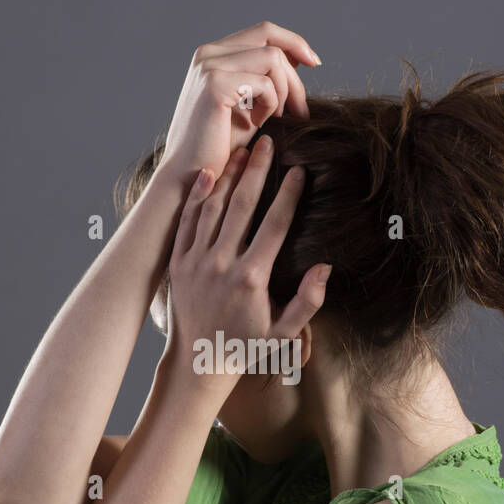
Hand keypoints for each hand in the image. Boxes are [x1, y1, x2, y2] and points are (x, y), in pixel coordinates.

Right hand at [154, 21, 320, 191]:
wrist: (190, 174)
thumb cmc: (220, 145)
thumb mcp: (249, 104)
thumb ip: (267, 77)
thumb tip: (300, 57)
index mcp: (214, 54)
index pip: (264, 32)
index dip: (294, 43)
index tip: (315, 64)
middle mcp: (208, 53)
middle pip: (271, 40)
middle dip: (294, 75)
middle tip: (300, 110)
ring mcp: (209, 66)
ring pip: (273, 59)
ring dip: (284, 91)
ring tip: (274, 118)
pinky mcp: (215, 85)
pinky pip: (265, 83)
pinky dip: (271, 104)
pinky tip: (258, 124)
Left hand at [162, 134, 331, 396]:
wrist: (199, 360)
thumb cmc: (248, 346)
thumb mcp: (285, 333)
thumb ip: (308, 301)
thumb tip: (325, 267)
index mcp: (251, 278)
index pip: (275, 225)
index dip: (288, 195)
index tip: (299, 171)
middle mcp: (222, 264)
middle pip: (242, 206)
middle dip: (257, 170)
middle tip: (268, 143)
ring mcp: (196, 261)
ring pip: (212, 207)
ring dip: (227, 175)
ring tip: (241, 150)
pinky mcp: (178, 262)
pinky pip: (187, 221)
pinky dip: (197, 195)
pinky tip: (208, 173)